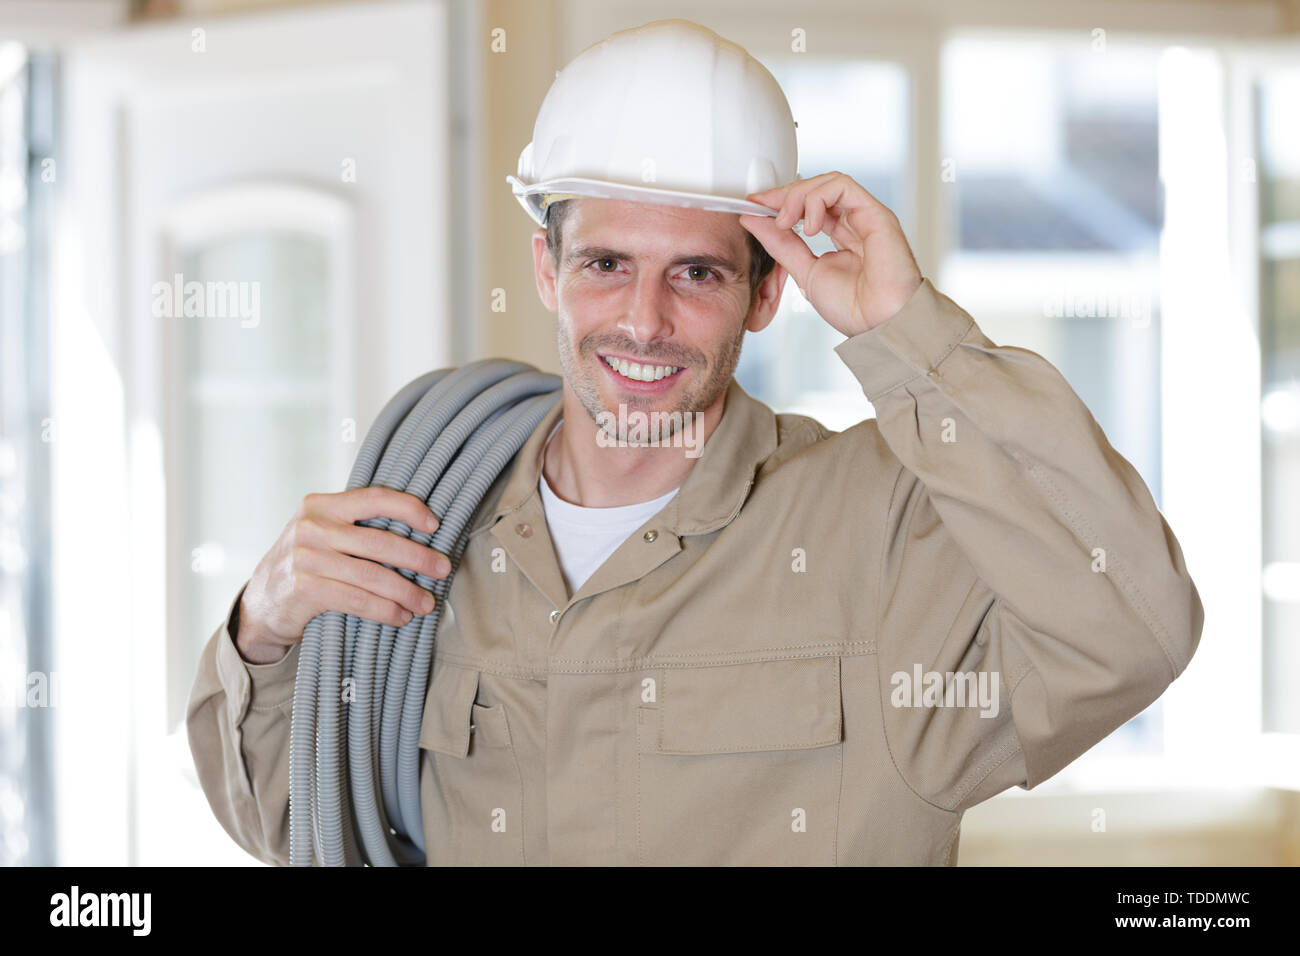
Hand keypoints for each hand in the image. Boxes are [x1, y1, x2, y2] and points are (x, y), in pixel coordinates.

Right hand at [235, 487, 450, 663]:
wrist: (260, 603)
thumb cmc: (305, 565)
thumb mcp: (321, 534)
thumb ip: (355, 527)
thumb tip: (418, 535)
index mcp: (321, 505)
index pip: (374, 498)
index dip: (409, 509)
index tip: (435, 525)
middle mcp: (312, 527)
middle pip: (379, 541)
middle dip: (418, 557)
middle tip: (443, 570)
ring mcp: (306, 558)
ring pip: (372, 575)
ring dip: (406, 591)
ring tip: (426, 603)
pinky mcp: (305, 588)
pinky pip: (357, 599)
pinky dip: (385, 610)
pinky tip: (401, 616)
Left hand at [739, 171, 922, 336]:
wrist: (879, 325)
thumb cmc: (854, 308)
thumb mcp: (804, 272)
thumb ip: (781, 245)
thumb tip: (753, 220)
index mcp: (840, 236)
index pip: (808, 205)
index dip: (780, 201)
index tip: (754, 205)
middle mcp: (854, 222)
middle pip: (816, 189)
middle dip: (785, 195)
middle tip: (764, 209)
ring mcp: (865, 216)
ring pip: (828, 182)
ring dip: (799, 196)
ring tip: (787, 222)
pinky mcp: (876, 213)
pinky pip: (842, 186)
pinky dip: (818, 199)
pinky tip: (809, 226)